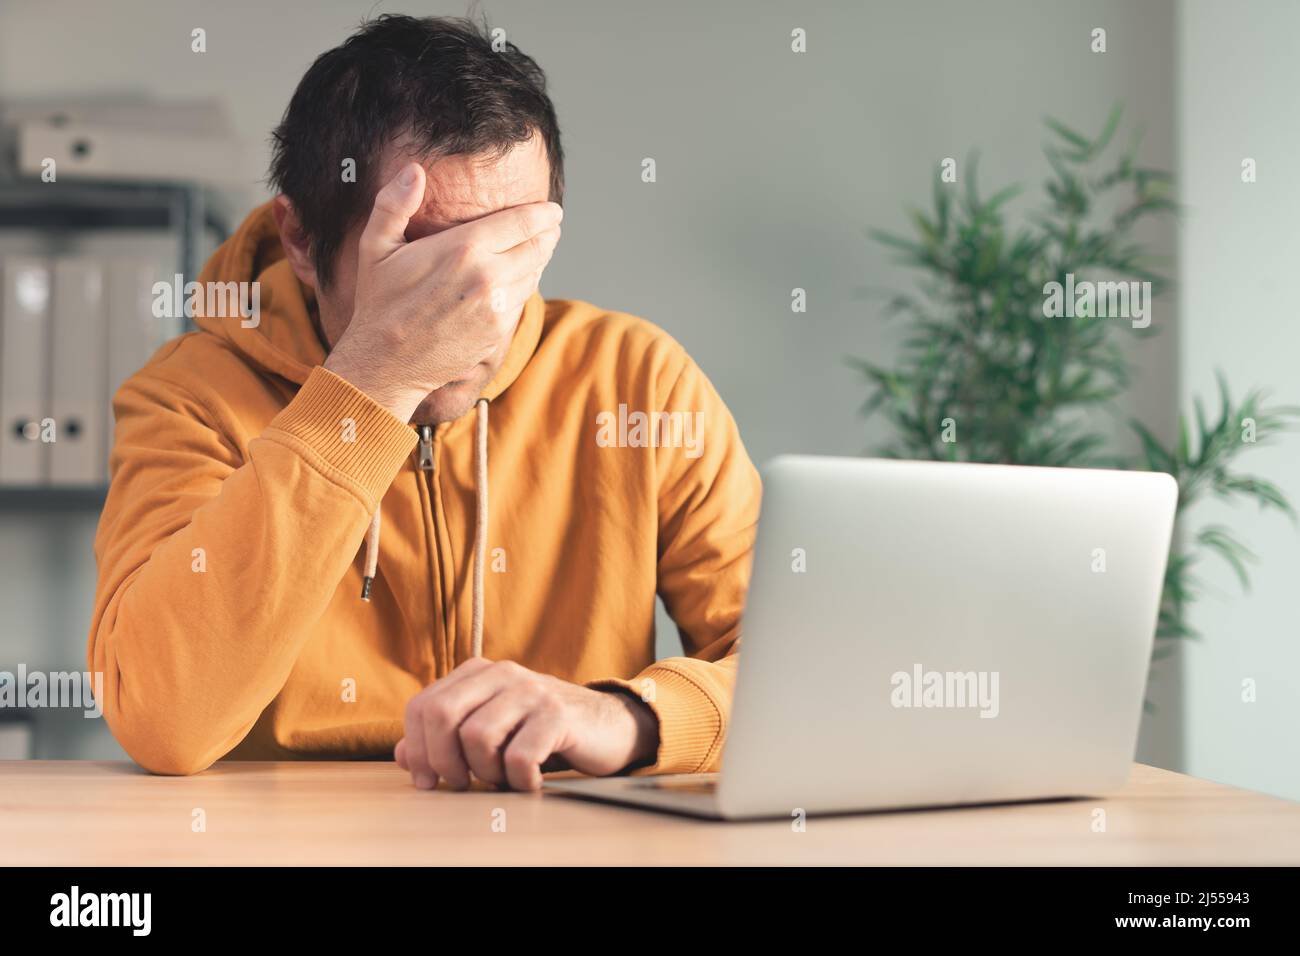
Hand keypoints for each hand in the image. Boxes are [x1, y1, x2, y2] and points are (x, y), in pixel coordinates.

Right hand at [324, 162, 562, 420]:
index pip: (523, 223)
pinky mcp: (499, 332)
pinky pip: (522, 301)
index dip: (544, 214)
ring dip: (540, 259)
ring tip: (539, 248)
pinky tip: (518, 279)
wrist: (387, 363)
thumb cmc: (379, 303)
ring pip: (534, 274)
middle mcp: (488, 276)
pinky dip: (525, 287)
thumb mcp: (375, 247)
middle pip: (538, 247)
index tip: (553, 210)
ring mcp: (497, 307)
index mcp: (463, 248)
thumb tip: (414, 170)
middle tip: (552, 226)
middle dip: (548, 234)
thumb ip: (394, 204)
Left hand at [394, 658, 659, 791]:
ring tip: (502, 779)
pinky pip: (518, 756)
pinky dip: (519, 780)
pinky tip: (530, 782)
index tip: (427, 780)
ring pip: (476, 737)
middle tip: (460, 784)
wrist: (608, 725)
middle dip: (441, 760)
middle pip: (442, 715)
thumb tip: (402, 755)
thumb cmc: (542, 731)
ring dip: (484, 771)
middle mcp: (503, 673)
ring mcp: (531, 691)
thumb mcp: (491, 730)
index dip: (416, 748)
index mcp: (479, 672)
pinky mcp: (557, 714)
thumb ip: (446, 738)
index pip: (423, 706)